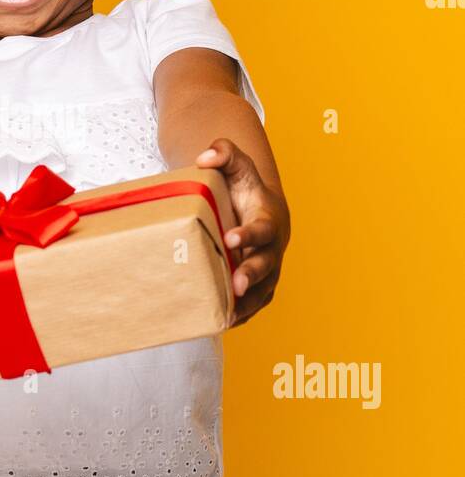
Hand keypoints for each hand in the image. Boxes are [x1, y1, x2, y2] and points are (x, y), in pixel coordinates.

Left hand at [196, 138, 289, 326]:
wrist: (258, 212)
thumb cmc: (243, 189)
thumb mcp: (235, 165)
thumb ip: (223, 152)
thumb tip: (205, 156)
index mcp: (268, 220)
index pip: (262, 229)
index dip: (249, 234)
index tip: (232, 238)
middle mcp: (272, 249)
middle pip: (265, 265)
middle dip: (251, 274)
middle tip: (236, 283)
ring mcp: (268, 271)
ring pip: (261, 292)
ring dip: (246, 303)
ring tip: (227, 314)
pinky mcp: (259, 288)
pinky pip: (253, 306)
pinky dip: (241, 316)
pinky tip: (221, 323)